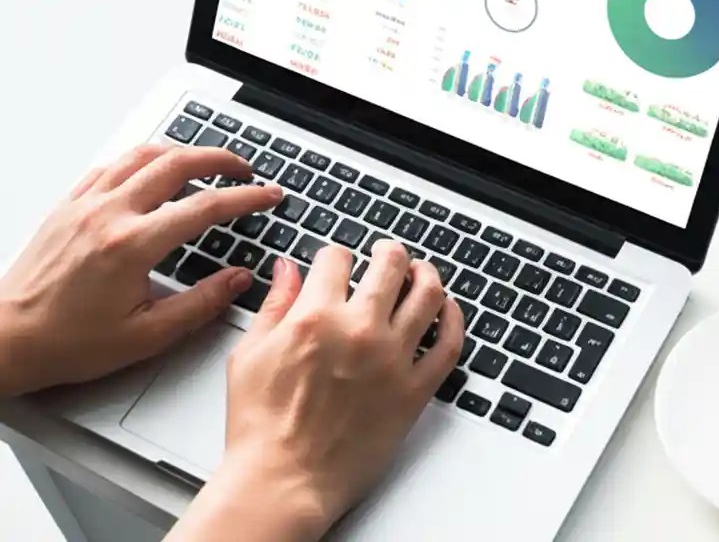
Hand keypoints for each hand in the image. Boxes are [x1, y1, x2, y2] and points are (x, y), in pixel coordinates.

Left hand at [0, 144, 283, 395]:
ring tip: (206, 162)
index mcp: (131, 246)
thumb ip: (201, 303)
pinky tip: (153, 171)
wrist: (7, 339)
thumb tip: (238, 279)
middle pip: (176, 163)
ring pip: (142, 155)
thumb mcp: (147, 335)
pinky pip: (111, 166)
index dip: (246, 197)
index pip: (205, 206)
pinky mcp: (68, 206)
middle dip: (220, 159)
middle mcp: (108, 215)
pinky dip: (142, 160)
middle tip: (245, 169)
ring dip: (182, 152)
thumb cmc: (67, 342)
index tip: (268, 195)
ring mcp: (84, 205)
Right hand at [166, 242, 463, 541]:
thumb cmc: (261, 426)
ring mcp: (393, 359)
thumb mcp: (250, 354)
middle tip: (387, 254)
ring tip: (421, 272)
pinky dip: (453, 320)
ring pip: (428, 295)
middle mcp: (360, 330)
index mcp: (316, 316)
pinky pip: (449, 344)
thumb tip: (287, 269)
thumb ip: (274, 305)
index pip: (337, 258)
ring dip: (426, 274)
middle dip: (388, 252)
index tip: (338, 261)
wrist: (284, 480)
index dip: (336, 254)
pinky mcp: (415, 389)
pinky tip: (448, 310)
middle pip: (390, 265)